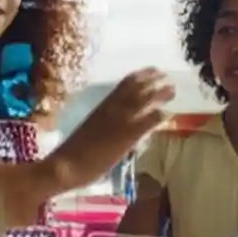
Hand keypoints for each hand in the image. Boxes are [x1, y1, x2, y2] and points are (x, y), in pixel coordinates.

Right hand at [0, 68, 172, 223]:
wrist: (65, 165)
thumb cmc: (73, 153)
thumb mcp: (91, 130)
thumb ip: (104, 124)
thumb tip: (116, 127)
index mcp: (102, 106)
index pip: (124, 84)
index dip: (140, 76)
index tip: (151, 71)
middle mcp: (112, 109)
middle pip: (137, 87)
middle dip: (153, 79)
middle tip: (166, 76)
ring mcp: (121, 121)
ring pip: (145, 99)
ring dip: (160, 93)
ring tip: (172, 90)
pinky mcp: (127, 136)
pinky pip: (148, 121)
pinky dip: (160, 116)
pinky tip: (169, 114)